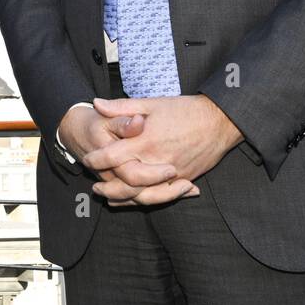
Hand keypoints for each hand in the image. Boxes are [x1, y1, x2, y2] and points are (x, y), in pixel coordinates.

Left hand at [80, 95, 243, 204]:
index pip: (112, 156)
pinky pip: (162, 196)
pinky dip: (145, 201)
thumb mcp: (151, 103)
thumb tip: (96, 103)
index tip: (87, 160)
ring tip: (110, 199)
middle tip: (95, 187)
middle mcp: (157, 160)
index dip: (96, 160)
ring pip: (143, 195)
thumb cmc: (184, 110)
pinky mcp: (184, 180)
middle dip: (108, 188)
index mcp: (145, 140)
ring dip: (124, 200)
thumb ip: (121, 107)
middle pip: (126, 183)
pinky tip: (134, 201)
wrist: (218, 121)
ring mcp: (172, 174)